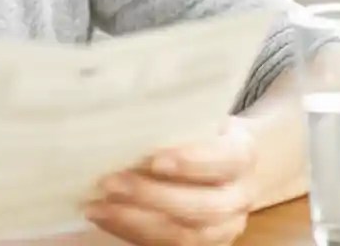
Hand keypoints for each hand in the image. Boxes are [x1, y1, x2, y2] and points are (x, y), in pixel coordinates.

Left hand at [82, 118, 257, 245]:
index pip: (224, 160)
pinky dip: (130, 232)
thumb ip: (174, 117)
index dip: (192, 163)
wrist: (229, 170)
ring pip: (185, 236)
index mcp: (242, 154)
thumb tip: (119, 107)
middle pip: (203, 206)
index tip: (155, 159)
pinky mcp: (203, 245)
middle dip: (152, 197)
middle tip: (109, 183)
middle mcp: (239, 197)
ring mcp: (225, 228)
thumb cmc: (201, 136)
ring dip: (135, 221)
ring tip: (97, 207)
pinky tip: (104, 217)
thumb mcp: (199, 118)